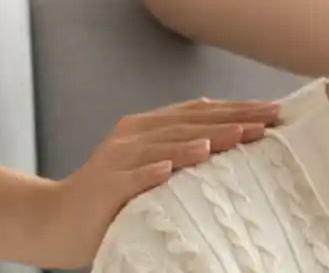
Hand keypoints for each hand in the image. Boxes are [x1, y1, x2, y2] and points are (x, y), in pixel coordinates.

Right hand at [30, 97, 281, 268]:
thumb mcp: (147, 166)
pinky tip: (178, 166)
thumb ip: (177, 147)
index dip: (236, 108)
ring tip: (238, 136)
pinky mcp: (107, 187)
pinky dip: (155, 169)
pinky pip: (135, 176)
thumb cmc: (109, 198)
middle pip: (190, 122)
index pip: (199, 112)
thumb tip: (220, 132)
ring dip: (204, 139)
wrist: (55, 220)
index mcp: (145, 127)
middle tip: (270, 119)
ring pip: (168, 144)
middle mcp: (133, 136)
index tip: (274, 110)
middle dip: (233, 119)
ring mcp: (118, 160)